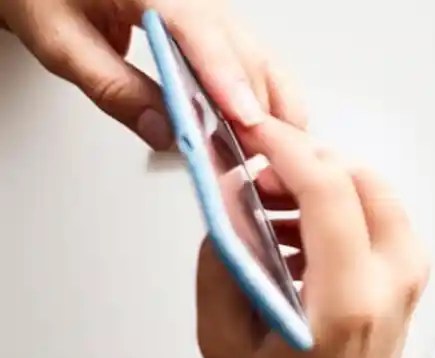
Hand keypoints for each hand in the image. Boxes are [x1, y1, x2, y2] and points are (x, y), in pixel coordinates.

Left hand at [0, 0, 305, 148]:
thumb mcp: (63, 41)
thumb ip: (111, 87)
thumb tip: (162, 130)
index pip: (202, 31)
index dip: (227, 78)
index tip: (244, 117)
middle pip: (243, 54)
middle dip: (252, 110)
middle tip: (246, 161)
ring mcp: (213, 13)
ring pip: (262, 62)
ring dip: (268, 112)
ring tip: (257, 157)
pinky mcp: (219, 32)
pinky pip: (257, 66)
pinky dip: (263, 103)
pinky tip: (257, 135)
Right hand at [197, 118, 428, 357]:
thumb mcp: (222, 335)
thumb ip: (225, 258)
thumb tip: (233, 191)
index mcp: (347, 303)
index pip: (331, 193)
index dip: (289, 151)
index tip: (255, 135)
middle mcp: (391, 288)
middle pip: (363, 181)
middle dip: (307, 163)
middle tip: (259, 179)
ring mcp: (409, 284)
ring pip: (377, 195)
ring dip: (323, 186)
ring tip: (271, 215)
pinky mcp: (409, 281)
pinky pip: (382, 218)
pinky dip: (341, 208)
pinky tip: (296, 236)